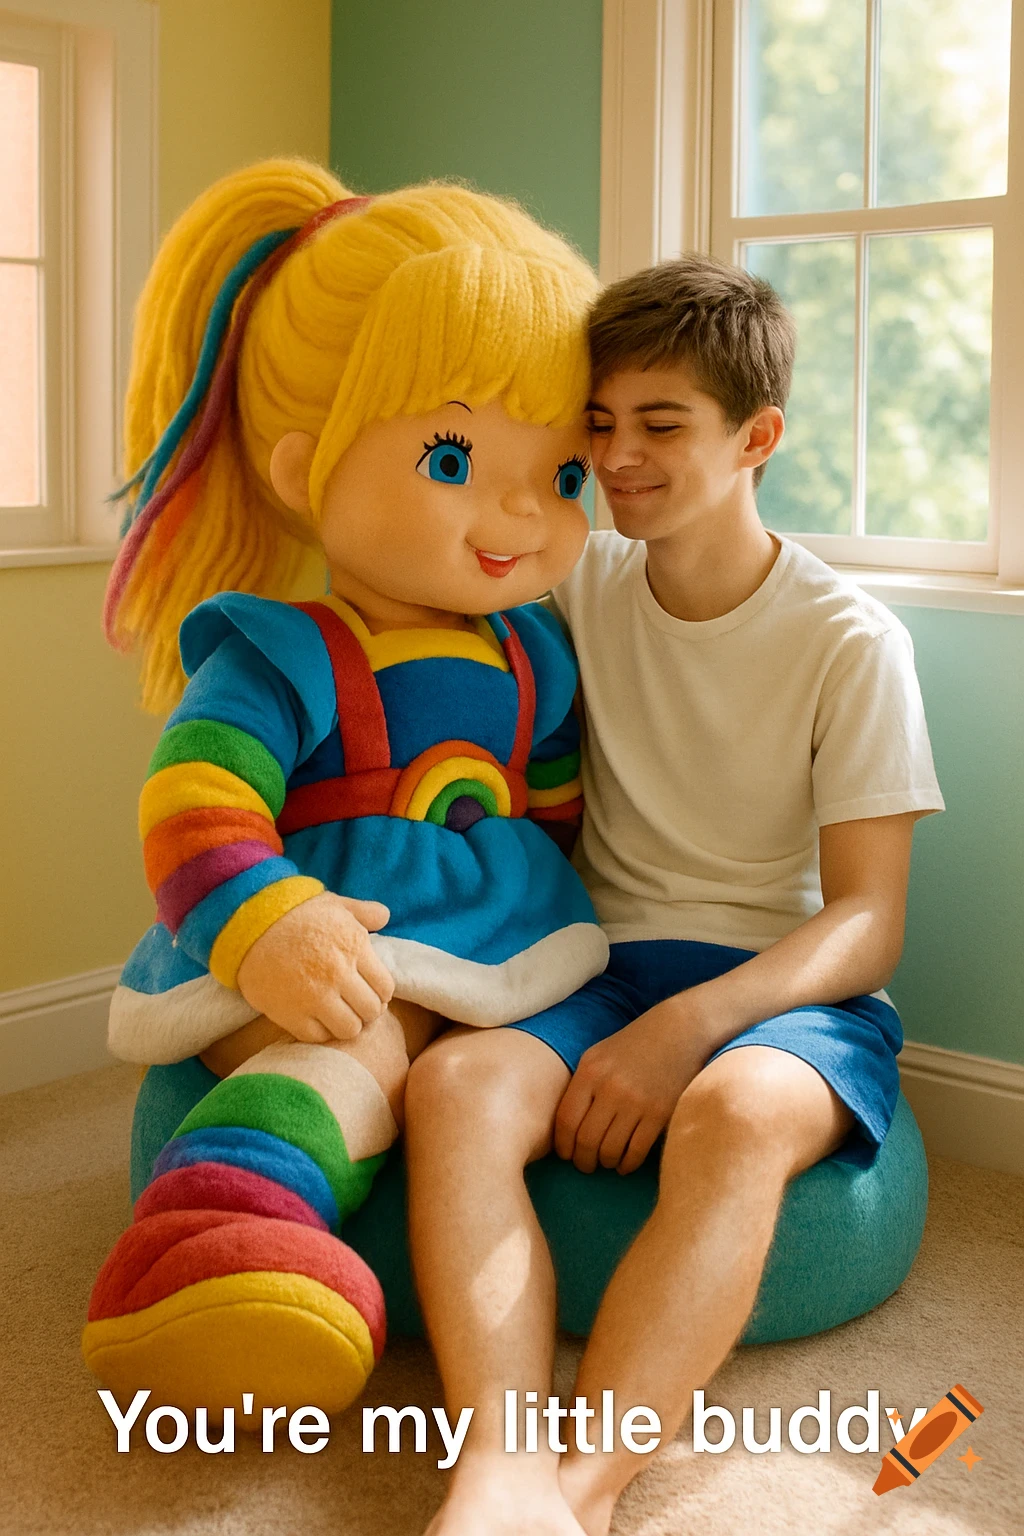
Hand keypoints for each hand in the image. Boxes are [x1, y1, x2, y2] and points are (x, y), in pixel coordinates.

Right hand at [235, 891, 393, 1043]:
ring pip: (349, 1030)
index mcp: (354, 948)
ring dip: (346, 1024)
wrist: (247, 924)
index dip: (381, 993)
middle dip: (367, 1010)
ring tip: (337, 1013)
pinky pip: (318, 1036)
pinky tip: (315, 1017)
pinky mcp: (291, 1013)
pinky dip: (320, 1031)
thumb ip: (364, 912)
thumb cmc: (295, 912)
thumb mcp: (334, 904)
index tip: (369, 991)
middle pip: (372, 1012)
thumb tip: (385, 916)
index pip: (385, 988)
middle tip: (354, 1004)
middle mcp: (338, 974)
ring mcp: (315, 997)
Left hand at [554, 998, 708, 1174]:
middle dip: (582, 1160)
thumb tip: (565, 1129)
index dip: (562, 1145)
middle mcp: (610, 1087)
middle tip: (585, 1165)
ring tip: (605, 1162)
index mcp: (590, 1071)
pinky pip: (637, 1151)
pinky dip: (627, 1164)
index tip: (565, 1154)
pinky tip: (625, 1164)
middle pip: (586, 1140)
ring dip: (605, 1163)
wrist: (678, 1031)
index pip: (565, 1120)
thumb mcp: (598, 1055)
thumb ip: (581, 1087)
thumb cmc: (633, 1046)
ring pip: (610, 1150)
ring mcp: (636, 1101)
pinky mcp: (660, 1113)